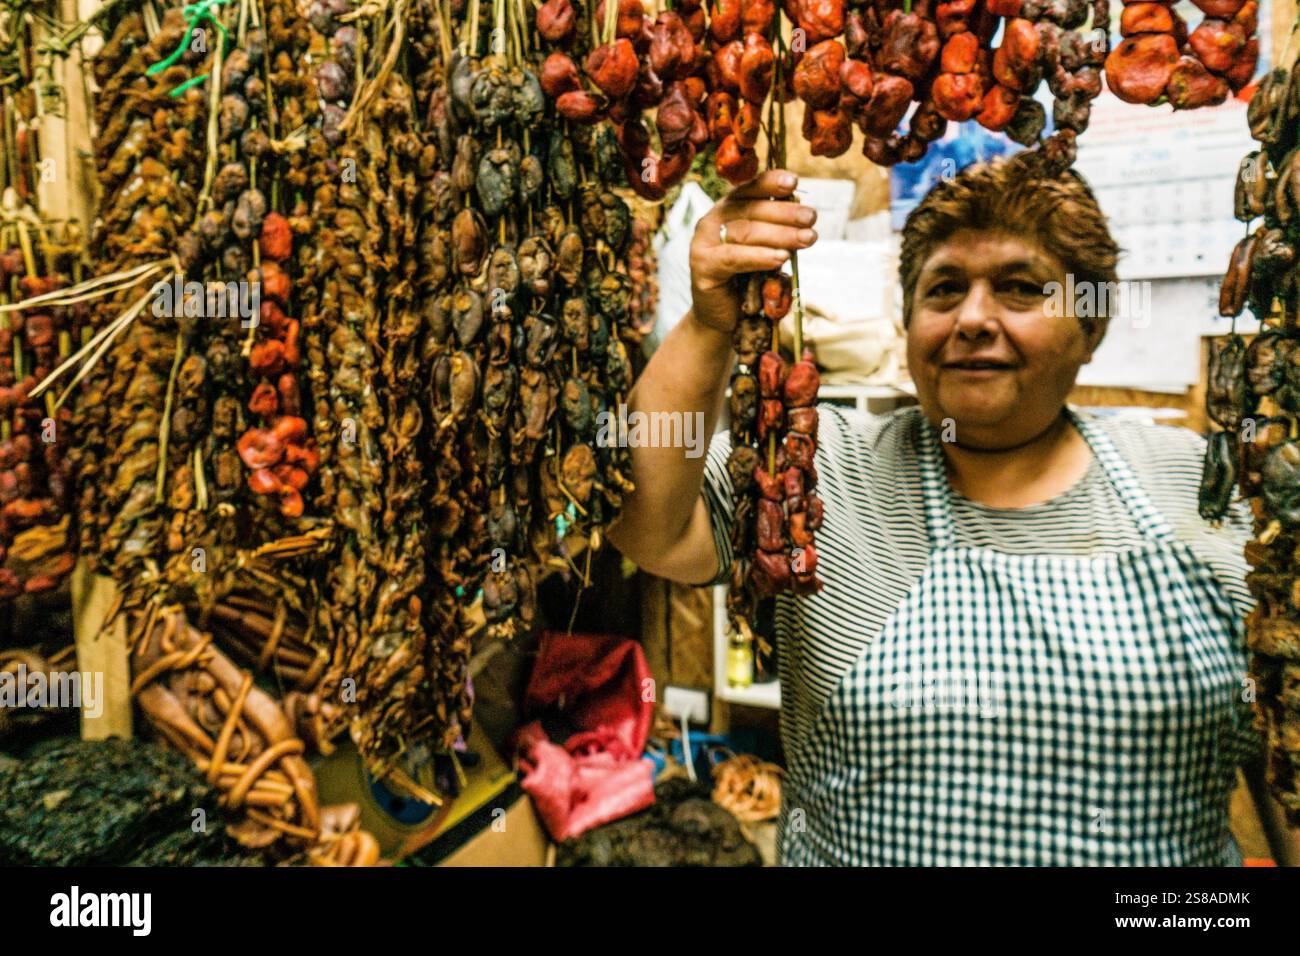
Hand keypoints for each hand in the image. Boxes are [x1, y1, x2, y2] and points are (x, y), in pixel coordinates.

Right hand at [688, 168, 818, 333]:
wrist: (725, 317)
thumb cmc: (748, 281)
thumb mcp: (766, 250)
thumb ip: (777, 232)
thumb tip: (802, 215)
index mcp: (728, 210)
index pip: (749, 189)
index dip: (771, 183)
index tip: (795, 183)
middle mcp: (712, 221)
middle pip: (750, 209)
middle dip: (785, 213)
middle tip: (811, 218)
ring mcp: (703, 243)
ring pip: (745, 232)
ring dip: (780, 234)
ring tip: (806, 239)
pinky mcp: (703, 268)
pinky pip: (734, 258)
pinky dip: (759, 257)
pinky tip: (780, 258)